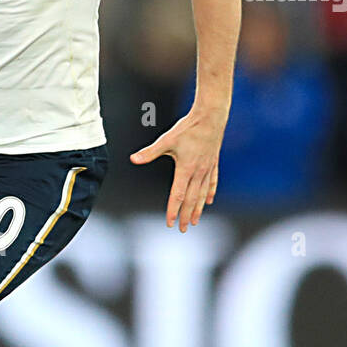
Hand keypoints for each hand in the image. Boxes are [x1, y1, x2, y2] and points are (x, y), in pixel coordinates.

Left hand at [130, 108, 225, 231]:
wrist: (211, 117)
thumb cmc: (188, 128)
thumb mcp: (166, 140)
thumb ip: (150, 152)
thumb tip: (133, 159)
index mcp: (186, 169)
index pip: (178, 195)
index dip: (173, 210)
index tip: (170, 222)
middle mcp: (198, 172)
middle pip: (191, 199)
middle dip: (186, 216)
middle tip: (183, 229)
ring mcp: (207, 168)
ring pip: (202, 194)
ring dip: (198, 209)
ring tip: (195, 221)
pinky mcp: (213, 163)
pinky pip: (211, 182)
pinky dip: (208, 193)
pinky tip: (208, 201)